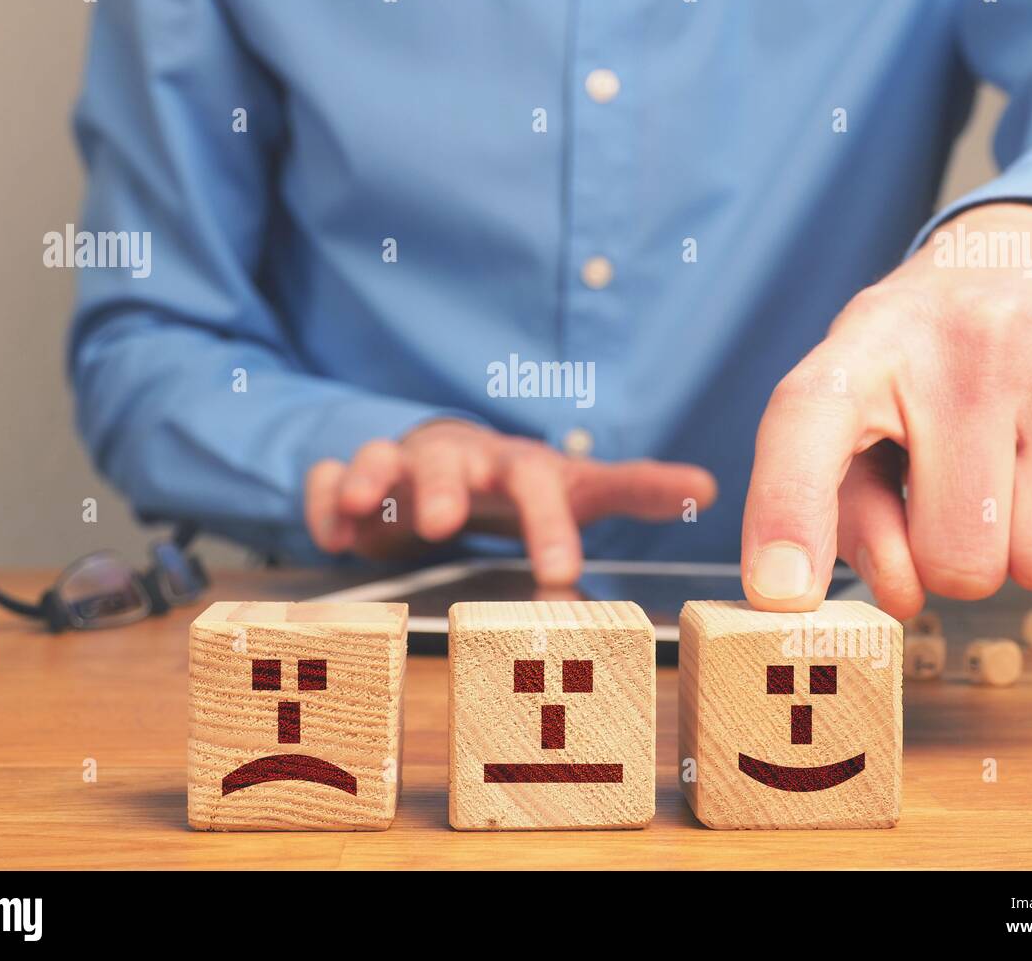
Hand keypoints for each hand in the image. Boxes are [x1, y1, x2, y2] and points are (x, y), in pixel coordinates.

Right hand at [305, 419, 716, 583]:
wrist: (454, 460)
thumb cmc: (519, 483)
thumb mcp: (576, 487)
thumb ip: (634, 488)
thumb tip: (708, 487)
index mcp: (516, 464)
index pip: (537, 482)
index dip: (548, 525)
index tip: (560, 574)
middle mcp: (458, 458)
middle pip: (448, 458)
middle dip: (442, 485)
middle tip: (442, 522)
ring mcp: (402, 464)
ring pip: (380, 456)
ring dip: (370, 478)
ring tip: (362, 510)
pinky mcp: (357, 481)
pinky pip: (329, 477)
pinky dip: (323, 498)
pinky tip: (328, 532)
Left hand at [742, 203, 1031, 616]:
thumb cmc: (922, 362)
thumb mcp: (854, 413)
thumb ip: (843, 511)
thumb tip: (901, 596)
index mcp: (866, 345)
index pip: (808, 422)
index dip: (787, 516)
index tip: (778, 594)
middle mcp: (970, 341)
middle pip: (959, 560)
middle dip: (952, 562)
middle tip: (954, 502)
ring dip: (1027, 558)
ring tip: (1012, 488)